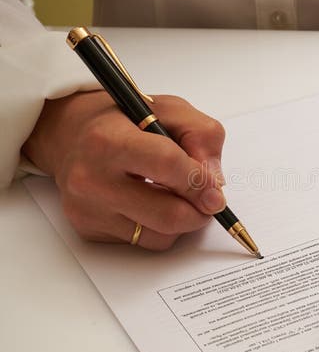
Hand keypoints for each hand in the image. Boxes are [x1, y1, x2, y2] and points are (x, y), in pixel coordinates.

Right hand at [23, 90, 225, 249]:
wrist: (71, 136)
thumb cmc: (123, 121)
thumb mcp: (168, 108)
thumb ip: (201, 134)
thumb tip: (214, 182)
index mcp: (108, 139)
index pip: (168, 165)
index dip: (200, 181)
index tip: (216, 190)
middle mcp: (90, 178)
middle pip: (167, 214)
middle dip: (199, 211)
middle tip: (207, 201)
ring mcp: (87, 208)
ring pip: (160, 236)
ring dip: (182, 221)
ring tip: (176, 195)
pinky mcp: (89, 230)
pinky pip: (143, 243)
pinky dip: (159, 228)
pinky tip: (150, 203)